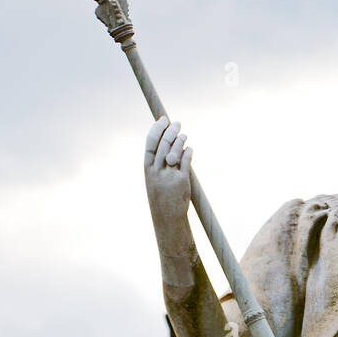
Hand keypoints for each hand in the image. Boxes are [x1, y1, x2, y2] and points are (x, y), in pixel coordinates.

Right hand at [144, 118, 192, 251]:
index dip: (157, 128)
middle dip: (171, 130)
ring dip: (181, 139)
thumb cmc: (161, 195)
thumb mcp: (154, 178)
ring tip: (184, 135)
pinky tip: (190, 148)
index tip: (163, 119)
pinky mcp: (182, 181)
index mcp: (148, 168)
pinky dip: (188, 152)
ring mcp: (169, 176)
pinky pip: (186, 161)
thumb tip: (168, 141)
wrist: (167, 217)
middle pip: (164, 143)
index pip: (150, 142)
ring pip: (175, 150)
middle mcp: (157, 171)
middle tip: (178, 123)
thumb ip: (158, 162)